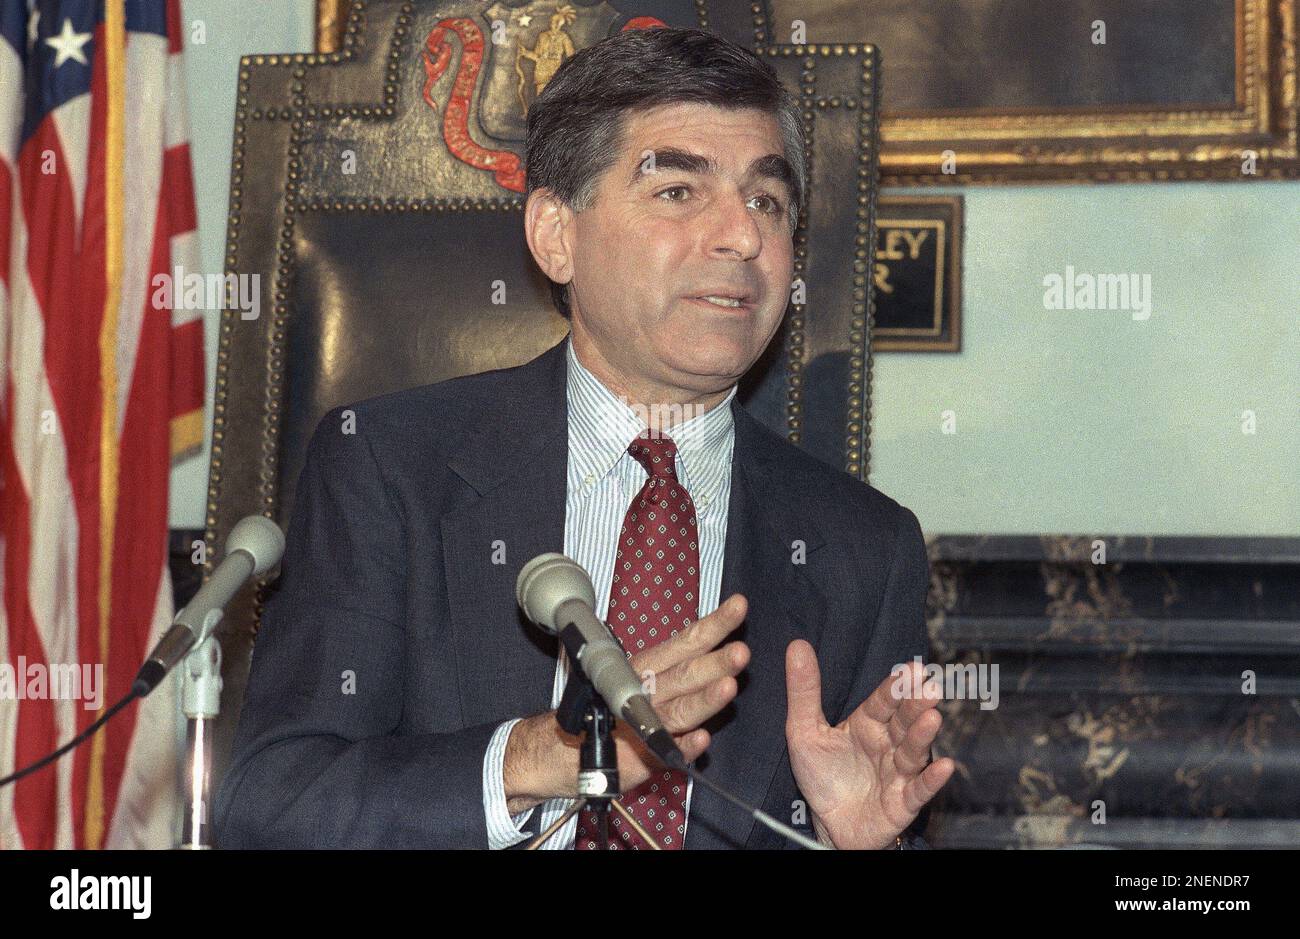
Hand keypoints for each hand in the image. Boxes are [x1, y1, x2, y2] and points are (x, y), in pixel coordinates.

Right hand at [504, 594, 750, 812]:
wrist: (565, 751)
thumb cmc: (609, 710)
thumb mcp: (641, 679)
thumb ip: (678, 666)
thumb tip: (720, 642)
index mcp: (649, 668)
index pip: (687, 641)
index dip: (714, 624)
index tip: (738, 606)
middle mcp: (648, 691)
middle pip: (686, 674)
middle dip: (716, 662)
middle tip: (741, 652)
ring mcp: (645, 724)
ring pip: (680, 710)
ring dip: (706, 699)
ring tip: (729, 687)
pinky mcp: (642, 758)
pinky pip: (667, 752)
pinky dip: (684, 747)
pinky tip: (702, 741)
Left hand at [785, 643, 953, 848]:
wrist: (827, 823)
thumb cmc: (821, 776)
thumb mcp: (803, 731)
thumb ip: (804, 691)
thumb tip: (797, 646)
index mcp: (866, 724)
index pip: (883, 701)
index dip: (896, 687)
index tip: (912, 670)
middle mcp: (887, 745)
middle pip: (903, 722)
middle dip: (916, 705)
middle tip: (930, 687)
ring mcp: (897, 773)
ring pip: (913, 752)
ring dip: (924, 736)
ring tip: (933, 718)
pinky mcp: (902, 803)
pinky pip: (918, 791)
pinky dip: (932, 780)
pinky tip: (944, 767)